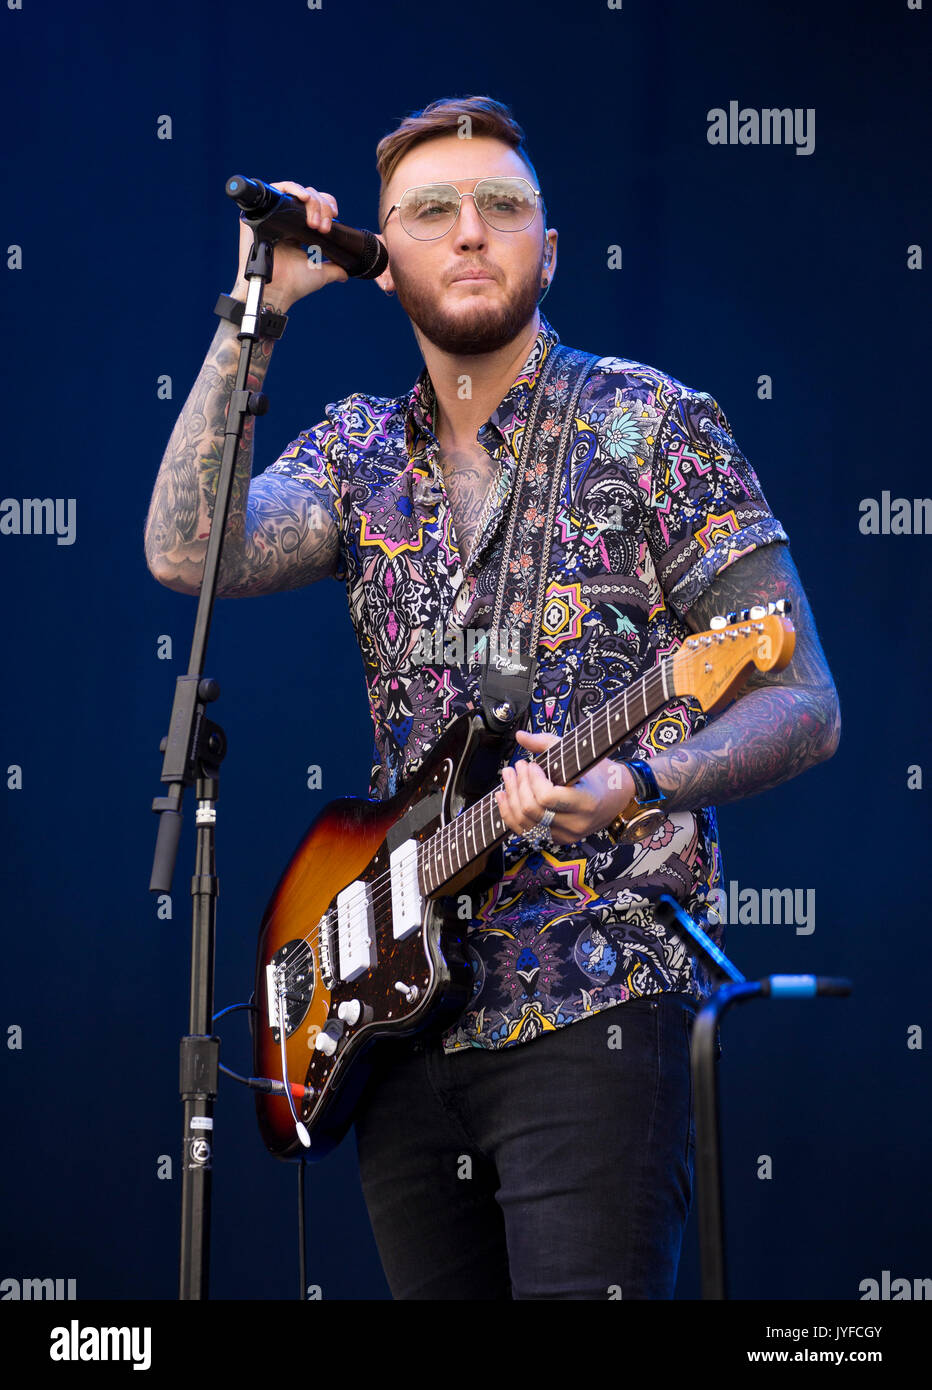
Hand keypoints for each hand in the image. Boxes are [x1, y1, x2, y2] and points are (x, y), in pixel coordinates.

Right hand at [230, 181, 349, 310]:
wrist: (277, 290)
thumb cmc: (294, 284)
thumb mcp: (321, 273)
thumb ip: (335, 269)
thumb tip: (346, 272)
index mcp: (297, 231)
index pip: (314, 206)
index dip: (326, 206)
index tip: (336, 216)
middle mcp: (284, 221)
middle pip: (308, 197)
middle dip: (322, 207)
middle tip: (323, 227)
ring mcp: (272, 216)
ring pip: (295, 192)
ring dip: (311, 201)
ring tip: (315, 221)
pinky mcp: (258, 214)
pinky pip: (276, 189)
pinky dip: (291, 188)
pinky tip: (303, 198)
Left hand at [495, 729, 635, 845]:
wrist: (618, 798)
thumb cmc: (599, 773)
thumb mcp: (579, 754)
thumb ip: (547, 743)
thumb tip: (520, 736)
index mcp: (586, 802)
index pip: (547, 797)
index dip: (533, 780)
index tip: (532, 764)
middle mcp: (576, 824)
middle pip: (532, 810)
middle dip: (518, 785)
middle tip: (516, 767)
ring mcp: (566, 835)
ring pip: (525, 823)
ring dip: (511, 798)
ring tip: (509, 777)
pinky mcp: (557, 840)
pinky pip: (526, 831)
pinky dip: (510, 814)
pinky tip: (503, 796)